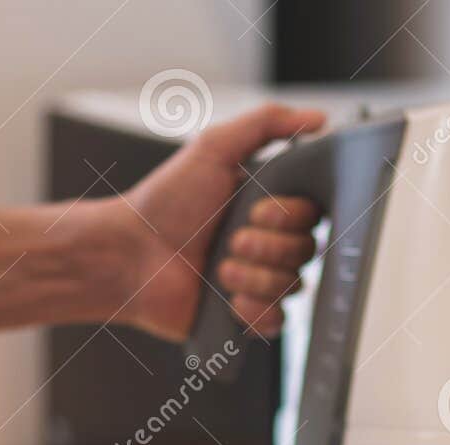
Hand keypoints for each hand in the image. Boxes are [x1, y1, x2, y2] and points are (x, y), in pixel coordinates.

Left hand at [118, 103, 326, 340]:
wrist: (130, 255)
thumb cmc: (164, 203)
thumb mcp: (214, 148)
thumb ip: (267, 124)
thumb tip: (319, 118)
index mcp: (266, 207)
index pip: (312, 215)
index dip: (291, 217)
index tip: (256, 211)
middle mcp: (267, 245)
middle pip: (307, 251)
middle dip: (268, 247)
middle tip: (230, 240)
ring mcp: (257, 282)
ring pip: (293, 286)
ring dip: (255, 277)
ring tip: (219, 268)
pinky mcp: (245, 317)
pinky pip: (278, 322)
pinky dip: (256, 311)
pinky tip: (228, 299)